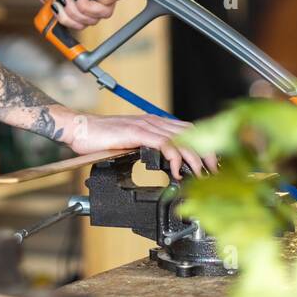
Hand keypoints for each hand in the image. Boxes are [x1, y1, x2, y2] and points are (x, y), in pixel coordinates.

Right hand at [60, 110, 218, 178]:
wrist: (80, 130)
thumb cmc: (101, 140)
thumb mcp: (131, 145)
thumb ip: (147, 150)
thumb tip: (164, 164)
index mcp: (155, 124)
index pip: (188, 131)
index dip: (204, 145)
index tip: (213, 163)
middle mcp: (154, 121)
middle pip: (191, 133)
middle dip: (207, 152)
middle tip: (216, 171)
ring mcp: (146, 126)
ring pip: (181, 138)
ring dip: (196, 157)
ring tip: (202, 174)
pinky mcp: (137, 132)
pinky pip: (163, 144)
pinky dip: (175, 157)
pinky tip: (177, 171)